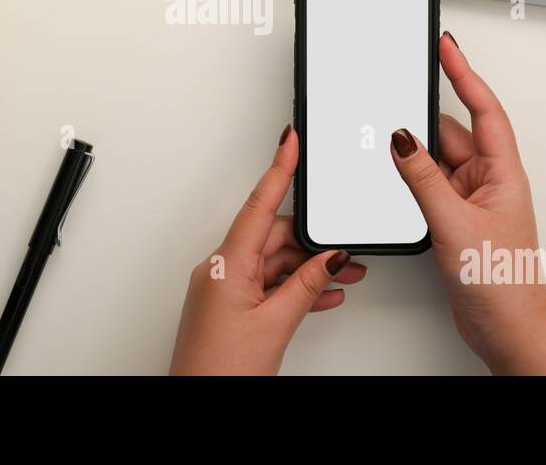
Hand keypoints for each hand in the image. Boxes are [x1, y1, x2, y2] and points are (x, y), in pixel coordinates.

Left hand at [170, 126, 367, 374]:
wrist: (197, 404)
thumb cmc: (220, 372)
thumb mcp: (275, 324)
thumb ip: (306, 285)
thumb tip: (330, 257)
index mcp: (226, 264)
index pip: (259, 205)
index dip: (278, 169)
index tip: (290, 140)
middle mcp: (220, 270)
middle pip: (273, 237)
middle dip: (313, 242)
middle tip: (348, 249)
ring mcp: (223, 289)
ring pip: (274, 263)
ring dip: (309, 269)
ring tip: (345, 276)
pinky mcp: (229, 308)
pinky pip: (267, 285)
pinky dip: (295, 287)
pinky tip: (322, 295)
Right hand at [391, 32, 545, 374]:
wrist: (506, 329)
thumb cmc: (502, 283)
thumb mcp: (454, 223)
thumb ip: (423, 178)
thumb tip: (402, 140)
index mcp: (503, 172)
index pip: (482, 109)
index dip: (463, 73)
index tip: (445, 46)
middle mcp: (488, 181)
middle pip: (449, 133)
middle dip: (421, 122)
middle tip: (394, 101)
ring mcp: (471, 200)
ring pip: (434, 160)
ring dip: (413, 158)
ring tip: (389, 155)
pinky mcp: (455, 219)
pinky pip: (427, 185)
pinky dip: (409, 180)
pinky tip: (395, 184)